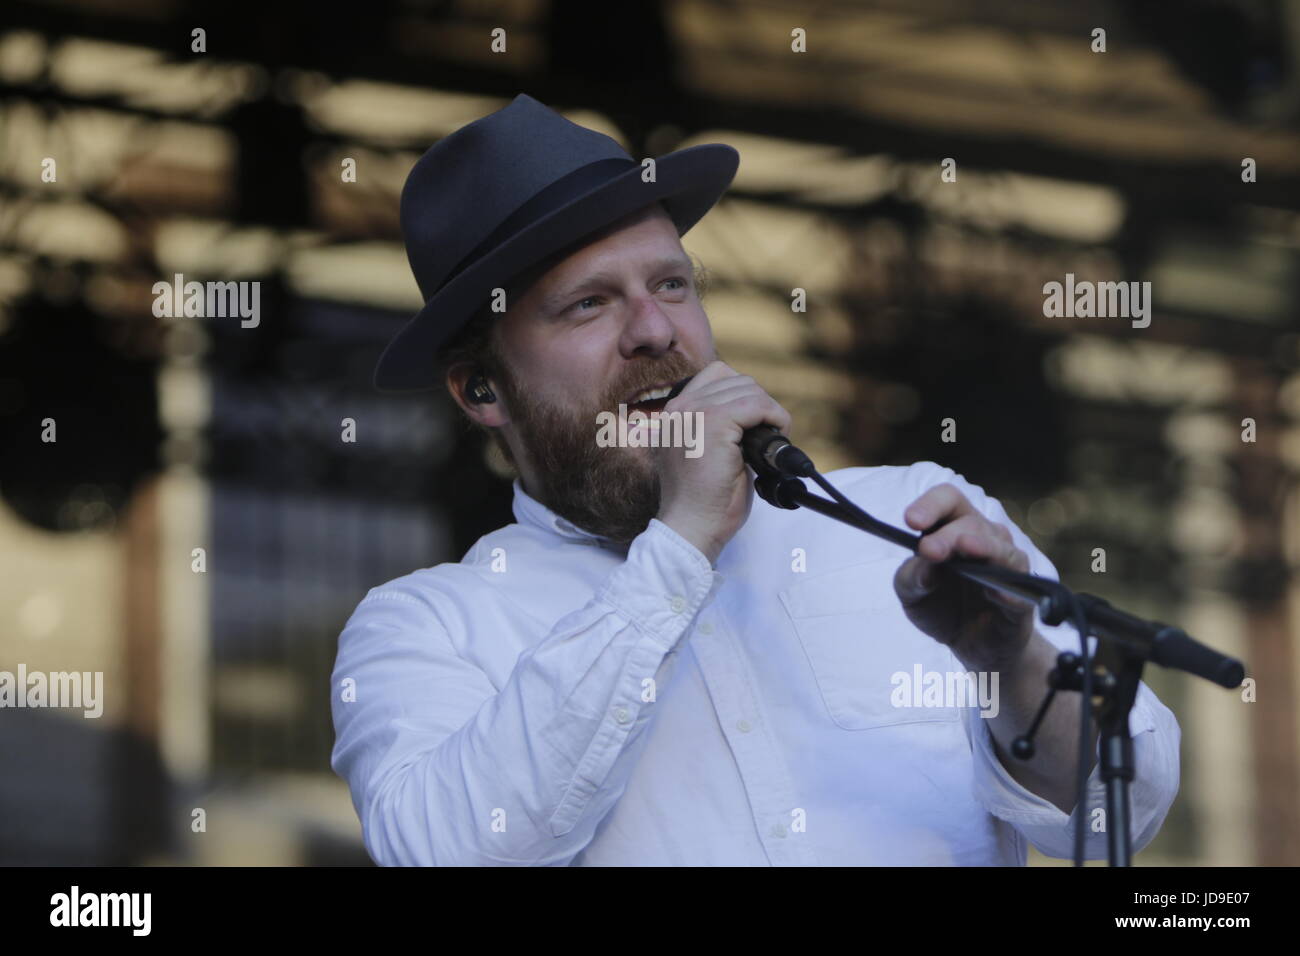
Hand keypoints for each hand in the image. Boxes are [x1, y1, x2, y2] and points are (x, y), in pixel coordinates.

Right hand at [655, 360, 791, 564]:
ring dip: (769, 413)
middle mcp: (679, 407)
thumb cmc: (704, 502)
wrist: (692, 527)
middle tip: (766, 438)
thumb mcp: (704, 454)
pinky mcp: (714, 422)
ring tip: (769, 443)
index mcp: (674, 414)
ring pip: (749, 389)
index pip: (716, 376)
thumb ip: (717, 427)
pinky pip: (757, 404)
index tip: (753, 426)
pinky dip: (775, 418)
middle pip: (735, 380)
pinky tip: (775, 440)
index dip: (743, 396)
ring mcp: (695, 412)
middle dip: (759, 406)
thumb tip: (753, 413)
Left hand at [892, 483, 1035, 671]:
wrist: (971, 646)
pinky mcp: (1022, 596)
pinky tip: (996, 591)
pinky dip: (1007, 586)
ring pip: (1000, 547)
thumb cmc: (941, 607)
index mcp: (953, 528)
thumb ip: (911, 577)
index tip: (911, 520)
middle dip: (947, 535)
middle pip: (971, 522)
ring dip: (981, 546)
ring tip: (965, 547)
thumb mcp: (912, 594)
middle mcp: (985, 538)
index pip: (948, 500)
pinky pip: (1019, 585)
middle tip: (929, 550)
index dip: (931, 504)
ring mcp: (1006, 565)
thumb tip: (924, 565)